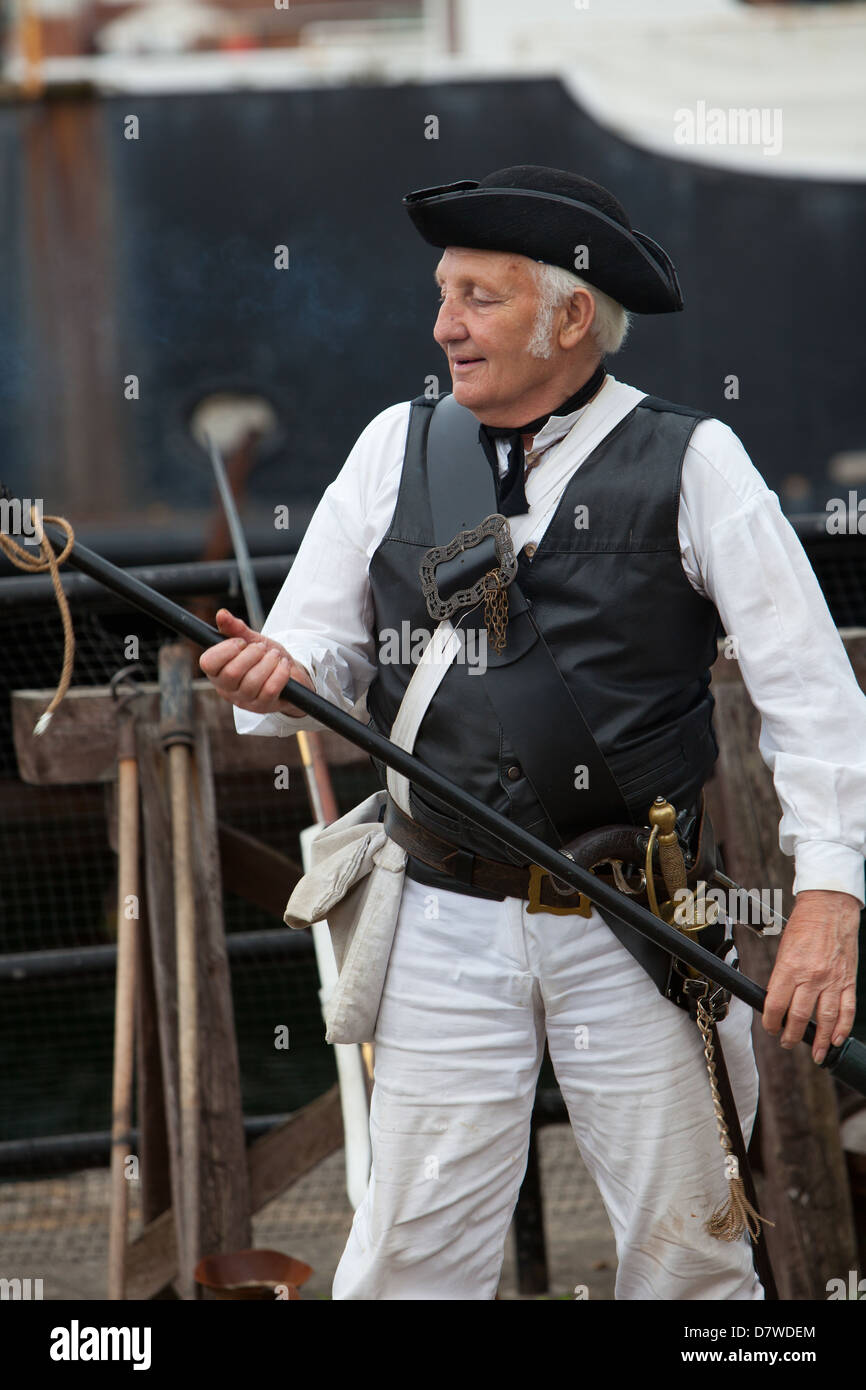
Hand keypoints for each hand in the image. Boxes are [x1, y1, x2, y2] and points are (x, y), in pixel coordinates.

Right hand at [198, 608, 314, 717]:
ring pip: (252, 682)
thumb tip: (221, 614)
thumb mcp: (251, 640)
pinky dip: (280, 673)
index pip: (208, 663)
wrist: (291, 674)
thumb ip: (236, 629)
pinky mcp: (264, 706)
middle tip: (261, 648)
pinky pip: (270, 690)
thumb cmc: (265, 657)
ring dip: (268, 663)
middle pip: (231, 673)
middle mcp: (227, 689)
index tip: (241, 642)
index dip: (226, 649)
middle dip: (251, 654)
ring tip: (275, 655)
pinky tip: (283, 666)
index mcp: (217, 672)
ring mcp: (246, 701)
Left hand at [762, 888, 859, 1064]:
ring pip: (826, 1020)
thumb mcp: (784, 950)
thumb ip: (782, 977)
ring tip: (814, 1053)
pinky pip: (847, 1010)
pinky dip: (843, 1028)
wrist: (830, 908)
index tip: (770, 1028)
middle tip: (786, 1042)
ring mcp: (832, 980)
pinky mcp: (848, 980)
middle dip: (791, 1035)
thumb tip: (776, 1001)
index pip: (776, 1005)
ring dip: (819, 1040)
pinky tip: (837, 1039)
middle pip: (800, 1017)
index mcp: (790, 967)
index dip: (770, 1022)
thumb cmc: (805, 926)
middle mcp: (812, 976)